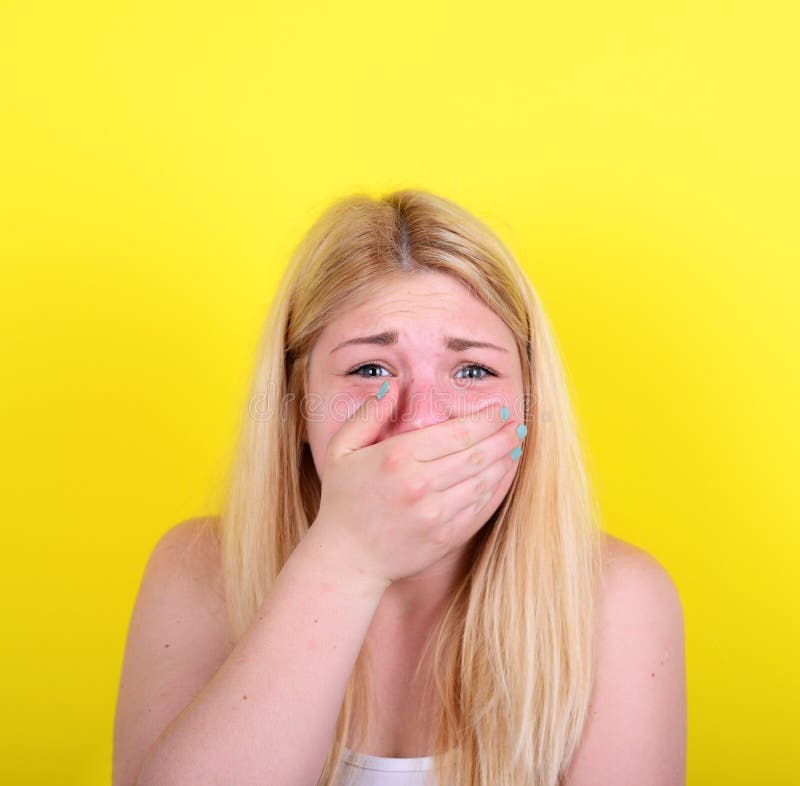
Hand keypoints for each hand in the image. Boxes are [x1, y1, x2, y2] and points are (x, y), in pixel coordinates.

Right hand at [310, 382, 524, 585]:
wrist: (347, 559)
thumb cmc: (343, 499)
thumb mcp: (343, 449)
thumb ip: (369, 414)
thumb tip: (394, 384)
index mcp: (397, 458)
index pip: (457, 432)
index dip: (485, 420)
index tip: (498, 410)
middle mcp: (420, 485)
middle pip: (477, 454)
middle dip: (502, 436)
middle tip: (516, 424)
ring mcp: (435, 515)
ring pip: (484, 480)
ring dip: (505, 460)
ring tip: (515, 444)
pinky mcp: (446, 538)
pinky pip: (482, 508)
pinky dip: (499, 488)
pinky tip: (505, 473)